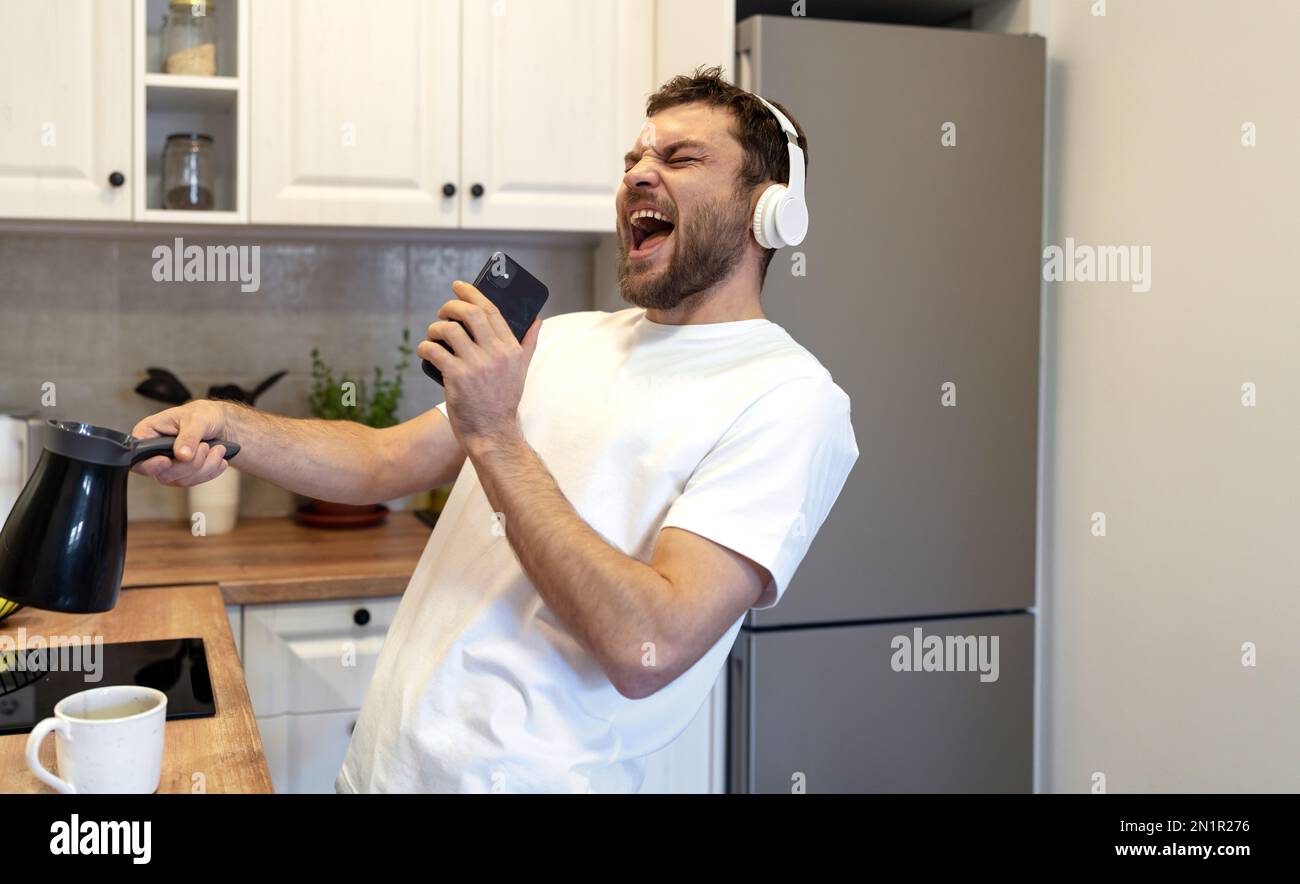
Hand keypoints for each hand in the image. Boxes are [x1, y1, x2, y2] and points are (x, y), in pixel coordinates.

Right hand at [130, 400, 232, 486]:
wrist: (221, 423)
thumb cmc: (203, 414)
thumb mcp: (197, 419)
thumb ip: (188, 436)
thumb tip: (181, 455)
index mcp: (148, 433)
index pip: (138, 457)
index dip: (150, 464)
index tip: (167, 461)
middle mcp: (154, 452)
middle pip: (164, 474)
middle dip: (190, 463)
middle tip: (205, 446)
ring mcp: (168, 466)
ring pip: (182, 480)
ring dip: (205, 466)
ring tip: (217, 448)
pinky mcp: (183, 474)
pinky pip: (195, 481)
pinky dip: (210, 471)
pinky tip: (219, 459)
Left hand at [417, 279, 540, 447]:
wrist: (493, 433)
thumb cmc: (503, 401)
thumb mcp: (522, 370)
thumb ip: (529, 343)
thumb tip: (538, 320)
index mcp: (512, 349)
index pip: (492, 310)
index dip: (473, 293)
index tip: (459, 286)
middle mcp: (496, 354)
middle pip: (470, 313)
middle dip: (451, 305)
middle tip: (443, 310)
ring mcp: (476, 365)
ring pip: (448, 330)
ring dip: (435, 327)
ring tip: (433, 334)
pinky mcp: (457, 377)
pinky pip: (434, 351)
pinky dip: (425, 347)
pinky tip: (425, 350)